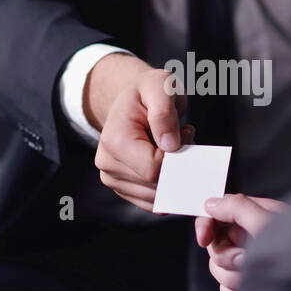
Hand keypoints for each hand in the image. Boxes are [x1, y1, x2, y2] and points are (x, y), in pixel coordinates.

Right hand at [92, 58, 191, 210]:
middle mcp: (108, 165)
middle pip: (156, 186)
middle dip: (177, 167)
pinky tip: (168, 161)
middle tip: (182, 137)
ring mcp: (114, 179)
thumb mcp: (160, 87)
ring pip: (157, 197)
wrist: (132, 100)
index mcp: (114, 141)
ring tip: (172, 147)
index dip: (176, 157)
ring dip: (174, 176)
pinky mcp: (124, 189)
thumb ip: (164, 113)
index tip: (183, 133)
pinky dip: (168, 186)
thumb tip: (170, 146)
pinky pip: (154, 203)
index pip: (154, 169)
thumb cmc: (147, 91)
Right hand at [195, 193, 285, 290]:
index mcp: (259, 215)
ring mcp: (252, 263)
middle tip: (244, 259)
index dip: (207, 225)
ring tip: (255, 276)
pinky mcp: (251, 286)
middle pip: (215, 244)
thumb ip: (238, 207)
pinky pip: (227, 289)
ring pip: (219, 269)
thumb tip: (211, 204)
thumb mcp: (268, 223)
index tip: (203, 239)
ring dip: (232, 275)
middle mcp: (254, 237)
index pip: (220, 214)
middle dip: (225, 256)